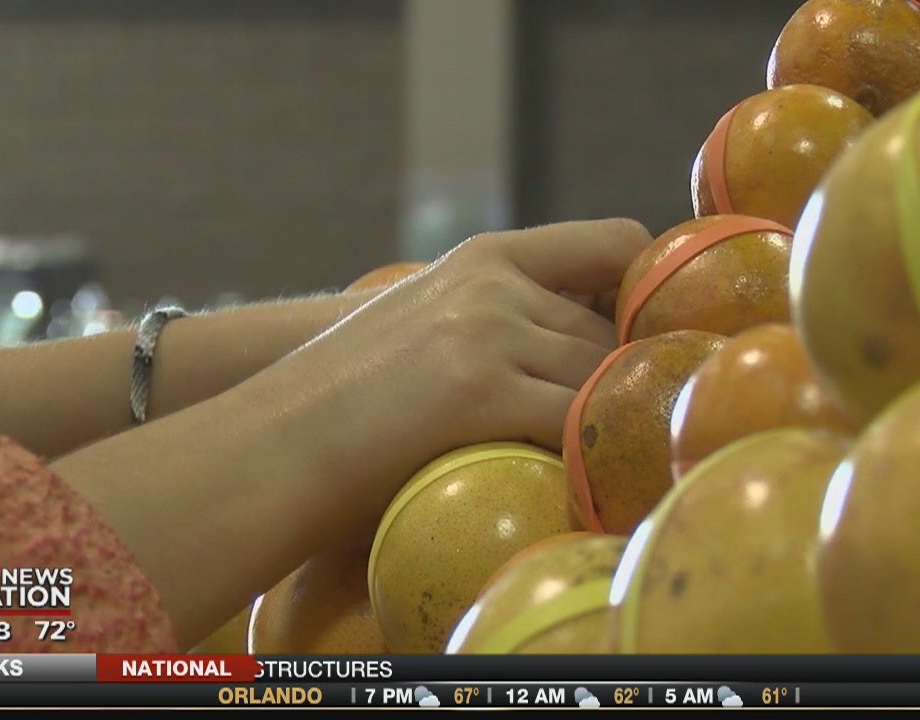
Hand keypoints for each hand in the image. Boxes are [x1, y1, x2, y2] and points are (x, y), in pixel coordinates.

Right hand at [249, 218, 652, 542]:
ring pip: (602, 378)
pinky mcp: (480, 393)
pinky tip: (579, 485)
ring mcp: (488, 334)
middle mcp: (495, 284)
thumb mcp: (425, 322)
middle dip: (620, 385)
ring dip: (606, 426)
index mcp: (485, 258)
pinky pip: (577, 422)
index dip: (645, 296)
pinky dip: (589, 458)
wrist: (274, 441)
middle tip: (619, 433)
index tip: (641, 345)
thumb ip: (499, 319)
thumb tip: (581, 353)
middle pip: (614, 333)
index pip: (617, 244)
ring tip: (597, 466)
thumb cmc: (343, 399)